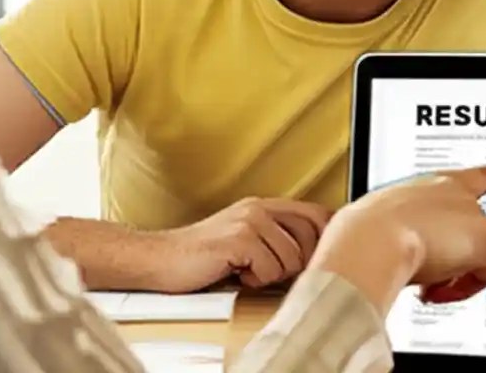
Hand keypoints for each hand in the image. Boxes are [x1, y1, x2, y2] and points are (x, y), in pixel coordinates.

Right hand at [154, 198, 332, 292]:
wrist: (159, 259)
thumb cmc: (201, 257)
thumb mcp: (244, 239)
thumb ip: (275, 237)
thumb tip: (315, 254)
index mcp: (264, 206)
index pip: (316, 214)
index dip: (326, 237)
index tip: (323, 256)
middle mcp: (259, 208)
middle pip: (310, 239)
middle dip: (295, 263)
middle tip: (267, 270)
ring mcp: (249, 222)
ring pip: (291, 260)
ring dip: (269, 275)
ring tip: (243, 270)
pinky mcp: (239, 240)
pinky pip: (270, 270)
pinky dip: (254, 280)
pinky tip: (233, 273)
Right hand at [310, 165, 485, 315]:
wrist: (371, 240)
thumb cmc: (364, 234)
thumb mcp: (384, 225)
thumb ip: (407, 234)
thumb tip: (422, 263)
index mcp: (432, 183)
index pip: (480, 176)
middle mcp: (456, 192)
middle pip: (479, 230)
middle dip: (462, 258)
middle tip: (434, 276)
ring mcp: (473, 214)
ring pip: (476, 257)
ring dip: (453, 276)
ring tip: (423, 282)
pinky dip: (463, 288)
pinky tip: (435, 288)